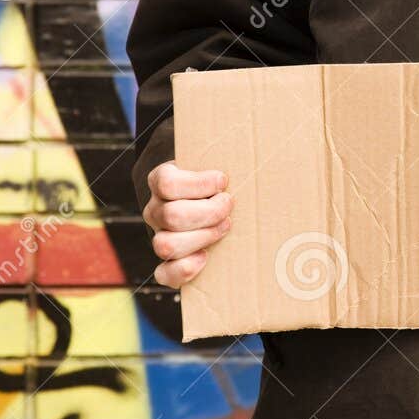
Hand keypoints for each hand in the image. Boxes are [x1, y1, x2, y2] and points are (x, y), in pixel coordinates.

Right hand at [144, 162, 232, 286]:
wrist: (205, 197)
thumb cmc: (217, 178)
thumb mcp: (217, 158)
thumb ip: (227, 153)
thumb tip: (262, 144)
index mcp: (161, 181)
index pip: (167, 183)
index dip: (198, 184)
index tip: (223, 180)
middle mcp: (156, 209)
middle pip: (171, 216)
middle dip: (208, 213)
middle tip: (228, 205)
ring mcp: (159, 235)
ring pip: (165, 245)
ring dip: (201, 238)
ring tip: (224, 227)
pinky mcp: (167, 260)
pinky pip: (163, 274)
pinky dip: (184, 269)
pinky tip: (205, 258)